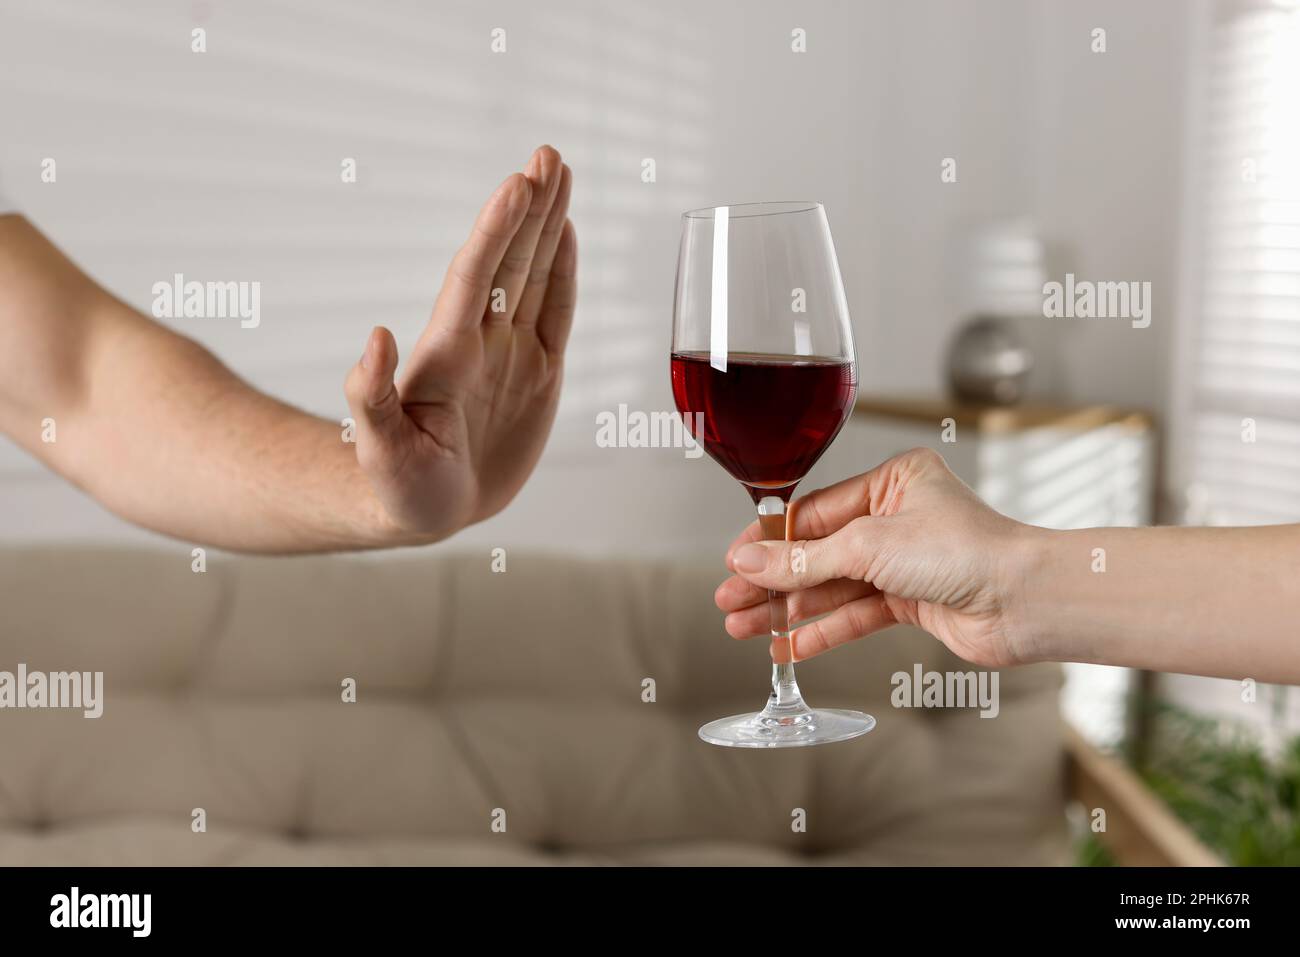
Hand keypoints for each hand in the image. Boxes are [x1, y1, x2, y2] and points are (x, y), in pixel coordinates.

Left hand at [344, 145, 575, 541]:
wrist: (428, 508)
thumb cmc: (397, 484)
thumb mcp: (379, 450)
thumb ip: (372, 397)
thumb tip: (375, 337)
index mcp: (447, 354)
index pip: (475, 278)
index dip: (496, 232)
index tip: (516, 186)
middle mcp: (481, 340)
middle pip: (511, 260)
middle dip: (530, 208)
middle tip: (548, 156)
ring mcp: (511, 352)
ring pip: (536, 274)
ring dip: (549, 224)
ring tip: (561, 173)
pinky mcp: (538, 373)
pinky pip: (557, 313)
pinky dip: (565, 271)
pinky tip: (567, 233)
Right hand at [715, 448, 1034, 666]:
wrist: (1023, 602)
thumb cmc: (967, 552)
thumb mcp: (869, 546)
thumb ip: (804, 560)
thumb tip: (749, 564)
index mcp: (892, 482)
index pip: (814, 512)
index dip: (771, 541)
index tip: (734, 562)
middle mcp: (897, 518)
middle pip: (817, 552)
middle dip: (772, 581)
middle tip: (729, 601)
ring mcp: (904, 562)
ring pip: (832, 587)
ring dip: (789, 610)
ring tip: (745, 628)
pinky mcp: (912, 601)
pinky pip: (855, 615)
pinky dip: (822, 631)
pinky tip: (788, 645)